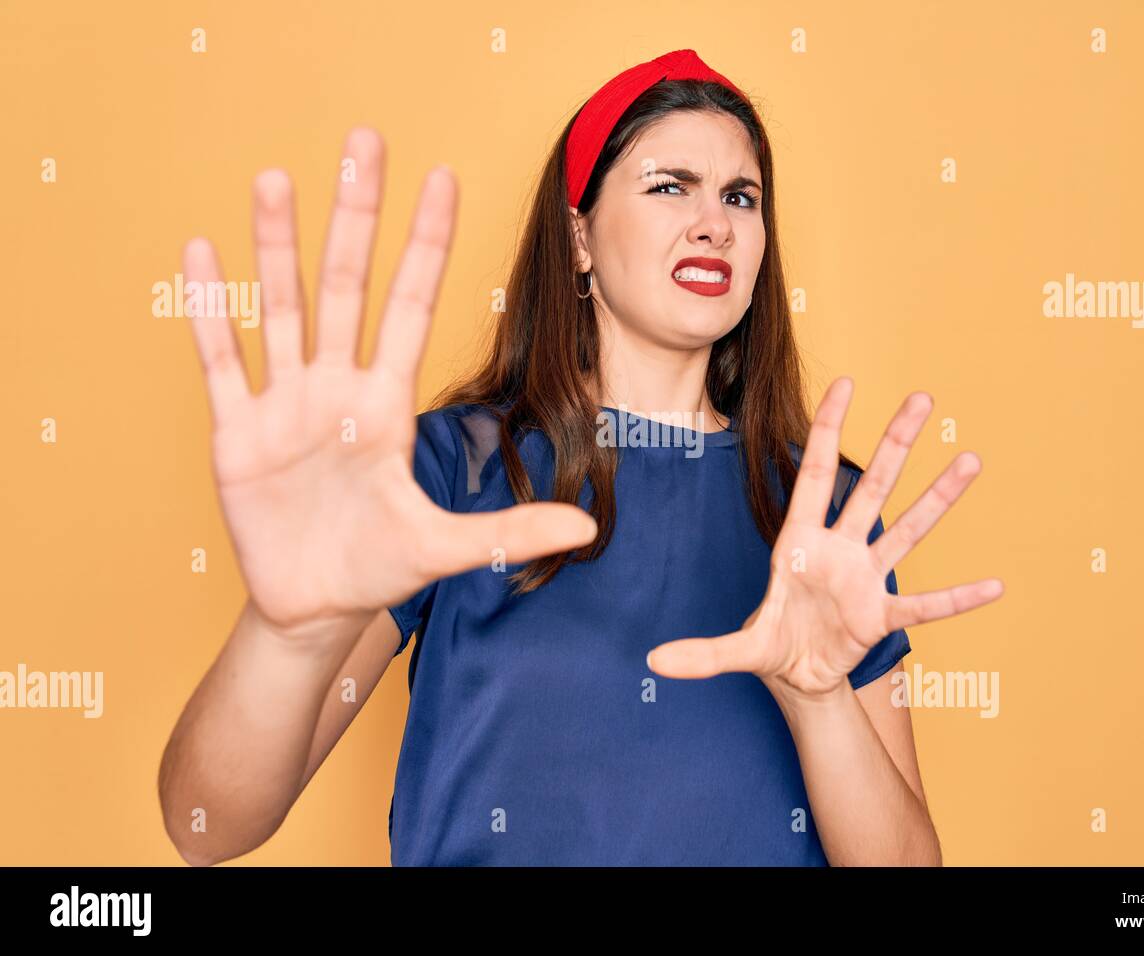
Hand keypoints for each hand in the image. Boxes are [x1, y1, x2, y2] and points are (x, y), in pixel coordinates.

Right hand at [182, 127, 595, 631]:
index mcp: (386, 404)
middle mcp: (336, 388)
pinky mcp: (235, 432)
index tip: (443, 179)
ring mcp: (283, 403)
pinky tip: (200, 251)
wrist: (313, 604)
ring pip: (280, 308)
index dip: (427, 245)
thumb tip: (585, 531)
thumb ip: (509, 531)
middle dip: (356, 216)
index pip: (412, 306)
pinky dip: (209, 311)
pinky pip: (220, 361)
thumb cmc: (378, 566)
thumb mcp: (445, 547)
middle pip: (346, 285)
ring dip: (276, 246)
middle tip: (365, 140)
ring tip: (277, 178)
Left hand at [645, 378, 1002, 697]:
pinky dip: (957, 599)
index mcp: (798, 543)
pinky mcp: (882, 616)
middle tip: (924, 397)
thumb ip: (702, 654)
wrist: (798, 677)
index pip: (812, 474)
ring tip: (971, 460)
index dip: (827, 430)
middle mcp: (837, 550)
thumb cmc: (770, 644)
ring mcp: (864, 579)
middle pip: (871, 487)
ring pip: (906, 530)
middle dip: (895, 444)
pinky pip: (925, 605)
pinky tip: (995, 585)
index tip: (847, 383)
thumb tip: (653, 663)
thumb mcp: (737, 651)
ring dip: (938, 499)